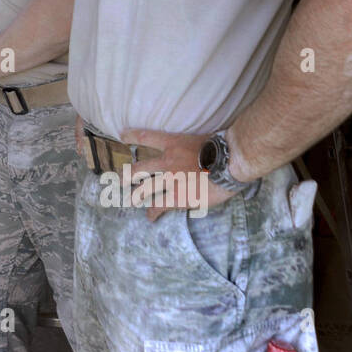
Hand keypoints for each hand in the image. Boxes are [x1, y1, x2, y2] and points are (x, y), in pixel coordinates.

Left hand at [121, 127, 237, 221]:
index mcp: (174, 143)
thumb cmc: (224, 149)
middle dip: (128, 174)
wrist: (230, 163)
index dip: (132, 136)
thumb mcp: (204, 139)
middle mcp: (167, 161)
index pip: (146, 136)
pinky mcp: (177, 196)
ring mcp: (169, 180)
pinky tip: (151, 217)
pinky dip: (154, 212)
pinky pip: (160, 206)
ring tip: (131, 200)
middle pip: (139, 168)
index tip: (122, 135)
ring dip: (136, 195)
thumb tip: (199, 153)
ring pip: (144, 189)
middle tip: (121, 178)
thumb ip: (195, 146)